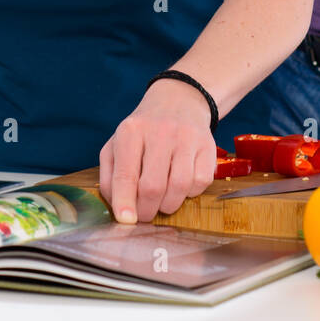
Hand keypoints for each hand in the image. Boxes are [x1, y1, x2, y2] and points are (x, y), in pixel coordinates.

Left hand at [99, 79, 216, 222]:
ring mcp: (186, 137)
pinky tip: (182, 184)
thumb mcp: (117, 144)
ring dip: (168, 205)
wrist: (178, 100)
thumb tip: (120, 209)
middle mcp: (160, 131)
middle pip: (153, 187)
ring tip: (162, 201)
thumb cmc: (143, 131)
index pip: (126, 175)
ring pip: (179, 187)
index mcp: (131, 131)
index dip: (125, 202)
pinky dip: (190, 193)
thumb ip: (111, 177)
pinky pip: (200, 182)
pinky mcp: (208, 144)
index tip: (125, 221)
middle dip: (147, 210)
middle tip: (145, 214)